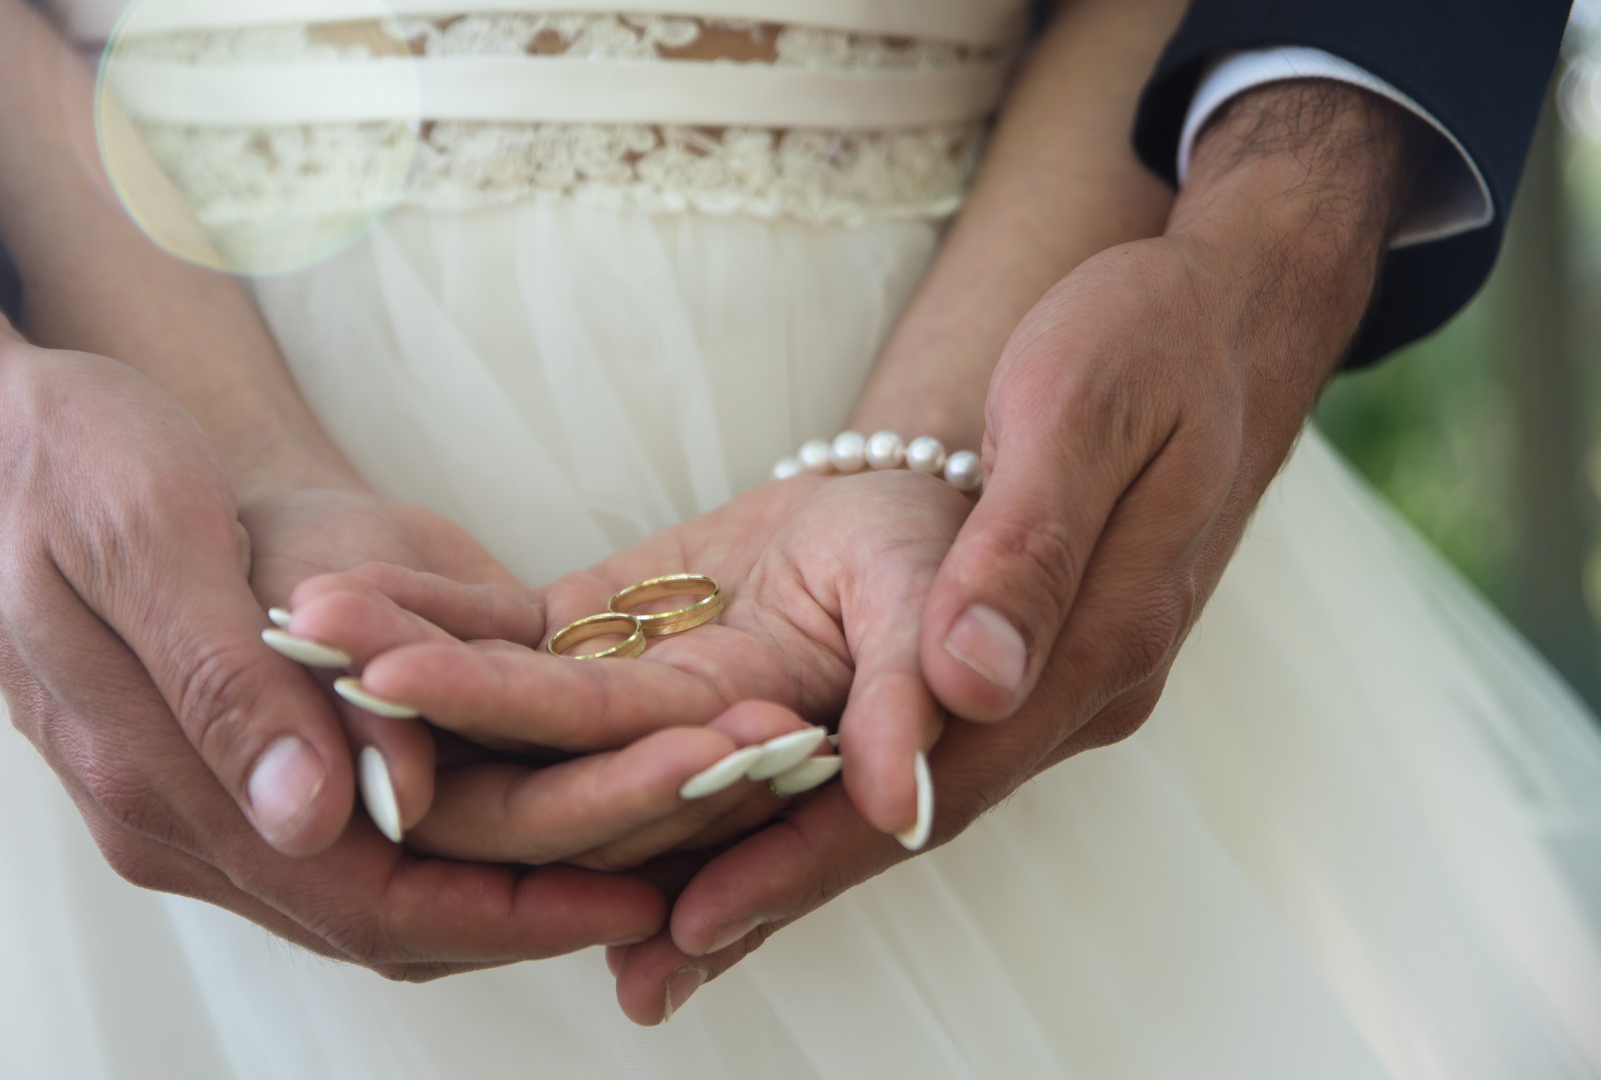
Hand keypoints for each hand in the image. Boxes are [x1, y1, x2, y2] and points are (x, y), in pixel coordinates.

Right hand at [0, 239, 663, 975]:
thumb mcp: (144, 534)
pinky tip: (539, 800)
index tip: (640, 890)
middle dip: (543, 902)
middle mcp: (179, 824)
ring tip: (647, 840)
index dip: (511, 909)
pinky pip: (358, 845)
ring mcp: (197, 806)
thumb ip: (225, 679)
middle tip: (686, 862)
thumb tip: (316, 819)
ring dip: (513, 881)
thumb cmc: (66, 458)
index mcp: (159, 780)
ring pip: (380, 897)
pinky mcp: (219, 769)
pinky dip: (457, 842)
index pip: (365, 903)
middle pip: (391, 922)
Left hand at [284, 468, 972, 869]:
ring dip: (406, 665)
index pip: (652, 785)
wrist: (909, 510)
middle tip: (332, 687)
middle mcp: (677, 754)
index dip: (560, 777)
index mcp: (765, 759)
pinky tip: (338, 585)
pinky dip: (427, 606)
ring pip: (502, 703)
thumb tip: (902, 805)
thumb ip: (916, 701)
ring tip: (306, 619)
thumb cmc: (949, 548)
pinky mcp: (593, 642)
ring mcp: (623, 702)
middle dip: (437, 728)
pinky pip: (500, 633)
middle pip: (545, 760)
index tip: (429, 738)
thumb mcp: (940, 608)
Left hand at [606, 80, 1430, 1022]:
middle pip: (909, 819)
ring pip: (907, 799)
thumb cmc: (1141, 340)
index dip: (812, 852)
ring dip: (792, 867)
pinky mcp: (1026, 662)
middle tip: (646, 974)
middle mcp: (1076, 691)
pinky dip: (829, 798)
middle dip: (778, 894)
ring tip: (668, 937)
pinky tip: (755, 828)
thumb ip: (1029, 545)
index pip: (938, 781)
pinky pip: (916, 751)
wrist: (1215, 323)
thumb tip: (972, 686)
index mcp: (1096, 640)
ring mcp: (1054, 684)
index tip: (703, 913)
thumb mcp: (1085, 407)